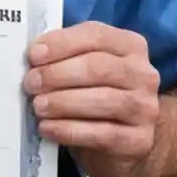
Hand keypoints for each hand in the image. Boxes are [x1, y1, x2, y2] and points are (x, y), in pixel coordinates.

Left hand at [23, 21, 161, 176]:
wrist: (125, 141)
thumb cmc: (97, 94)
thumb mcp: (85, 68)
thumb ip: (66, 56)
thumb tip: (33, 56)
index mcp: (130, 46)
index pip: (96, 35)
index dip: (62, 43)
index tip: (33, 55)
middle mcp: (143, 74)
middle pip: (98, 67)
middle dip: (58, 74)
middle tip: (31, 83)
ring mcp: (145, 108)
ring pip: (101, 100)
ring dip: (62, 102)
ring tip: (37, 106)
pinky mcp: (138, 140)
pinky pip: (101, 133)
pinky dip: (68, 130)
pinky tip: (47, 128)